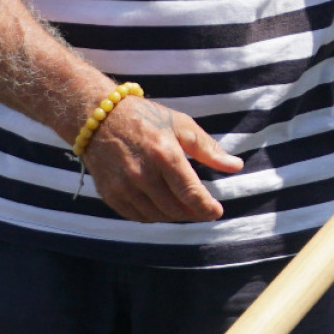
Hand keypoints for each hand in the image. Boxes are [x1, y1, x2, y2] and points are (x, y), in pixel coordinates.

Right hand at [81, 93, 239, 222]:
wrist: (98, 117)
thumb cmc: (146, 118)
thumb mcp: (182, 125)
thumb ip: (208, 149)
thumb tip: (235, 166)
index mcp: (165, 155)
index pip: (191, 193)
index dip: (206, 208)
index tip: (216, 212)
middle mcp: (142, 174)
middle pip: (175, 209)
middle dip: (194, 213)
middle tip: (203, 210)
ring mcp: (123, 186)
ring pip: (157, 215)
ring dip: (175, 216)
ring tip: (186, 209)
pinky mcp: (109, 193)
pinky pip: (136, 215)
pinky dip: (153, 216)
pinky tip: (163, 208)